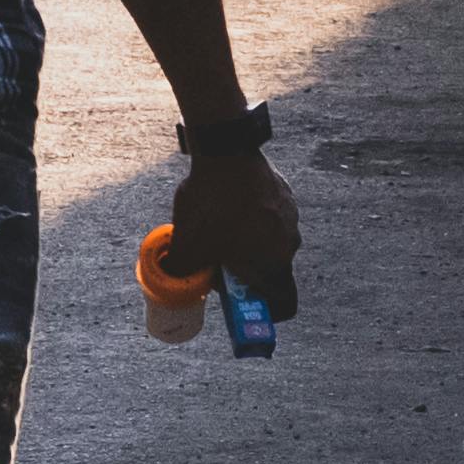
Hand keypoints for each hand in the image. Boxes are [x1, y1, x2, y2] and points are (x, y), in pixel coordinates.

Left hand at [165, 139, 300, 317]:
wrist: (226, 153)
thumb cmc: (212, 205)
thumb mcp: (187, 244)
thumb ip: (182, 270)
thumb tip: (173, 278)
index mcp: (274, 264)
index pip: (285, 303)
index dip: (265, 309)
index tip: (242, 298)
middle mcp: (291, 243)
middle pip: (269, 269)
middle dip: (242, 267)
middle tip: (214, 255)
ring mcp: (290, 216)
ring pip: (267, 238)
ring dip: (244, 237)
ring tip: (214, 221)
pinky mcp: (284, 193)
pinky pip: (267, 212)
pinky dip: (248, 212)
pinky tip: (224, 199)